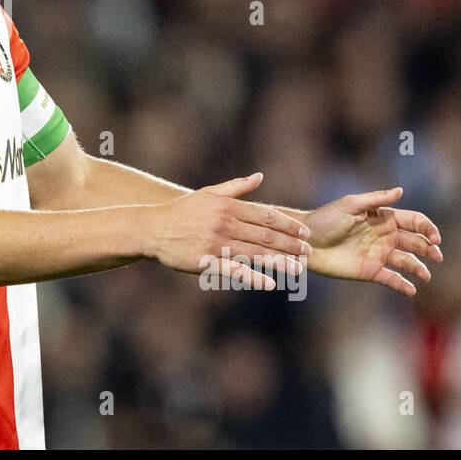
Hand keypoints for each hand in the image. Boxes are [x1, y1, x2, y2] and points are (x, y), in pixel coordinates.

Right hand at [144, 172, 310, 288]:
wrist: (152, 229)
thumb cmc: (182, 211)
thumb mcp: (208, 194)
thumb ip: (236, 187)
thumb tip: (260, 176)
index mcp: (227, 206)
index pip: (265, 215)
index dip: (288, 225)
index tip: (304, 233)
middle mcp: (224, 223)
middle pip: (265, 235)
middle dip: (290, 244)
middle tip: (308, 252)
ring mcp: (215, 243)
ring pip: (255, 253)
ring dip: (280, 261)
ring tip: (299, 268)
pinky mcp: (206, 261)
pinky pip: (234, 270)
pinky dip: (253, 277)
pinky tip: (270, 283)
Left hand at [304, 187, 443, 295]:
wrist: (305, 242)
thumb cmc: (325, 219)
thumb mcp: (350, 205)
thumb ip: (376, 199)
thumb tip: (401, 191)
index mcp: (383, 218)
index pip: (413, 222)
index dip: (427, 229)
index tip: (434, 238)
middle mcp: (385, 236)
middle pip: (415, 242)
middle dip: (429, 249)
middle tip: (437, 256)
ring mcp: (379, 254)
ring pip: (407, 262)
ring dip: (419, 268)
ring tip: (426, 276)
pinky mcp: (370, 271)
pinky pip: (392, 279)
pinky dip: (403, 285)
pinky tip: (412, 290)